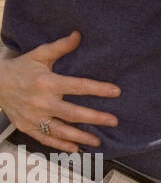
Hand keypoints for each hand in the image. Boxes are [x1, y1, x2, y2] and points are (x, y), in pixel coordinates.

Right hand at [0, 31, 120, 151]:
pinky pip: (45, 138)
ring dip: (80, 136)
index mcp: (47, 82)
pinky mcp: (26, 127)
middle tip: (114, 121)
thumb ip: (61, 47)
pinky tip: (75, 148)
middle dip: (95, 118)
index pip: (78, 86)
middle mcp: (41, 102)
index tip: (116, 92)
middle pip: (72, 112)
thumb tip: (79, 34)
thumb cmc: (22, 67)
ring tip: (98, 141)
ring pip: (60, 130)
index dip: (98, 89)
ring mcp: (33, 117)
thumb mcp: (40, 54)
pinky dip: (60, 145)